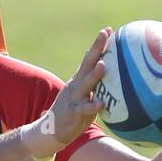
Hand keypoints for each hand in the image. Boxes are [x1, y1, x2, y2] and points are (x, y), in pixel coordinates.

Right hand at [44, 28, 110, 152]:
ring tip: (103, 65)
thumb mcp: (84, 95)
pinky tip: (102, 103)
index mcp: (79, 79)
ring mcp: (74, 98)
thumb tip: (111, 75)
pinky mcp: (73, 113)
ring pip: (86, 84)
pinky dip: (93, 106)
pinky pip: (85, 109)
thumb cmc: (73, 112)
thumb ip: (95, 85)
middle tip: (105, 34)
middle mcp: (76, 85)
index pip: (90, 58)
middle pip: (87, 63)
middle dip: (96, 48)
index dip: (98, 44)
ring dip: (94, 74)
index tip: (108, 30)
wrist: (50, 130)